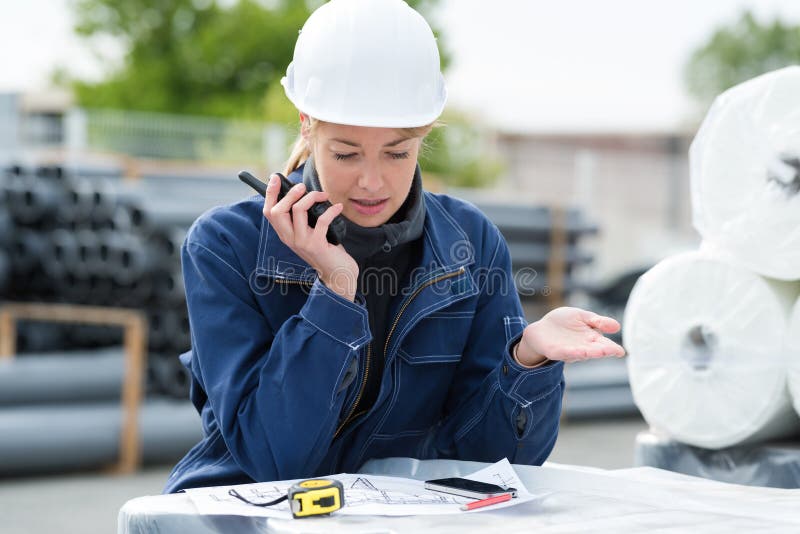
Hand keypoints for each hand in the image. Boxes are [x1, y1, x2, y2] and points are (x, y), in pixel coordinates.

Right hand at [262, 175, 357, 300]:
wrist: (337, 274)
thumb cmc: (325, 249)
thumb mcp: (309, 233)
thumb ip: (303, 219)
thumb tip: (304, 193)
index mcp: (285, 234)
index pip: (269, 212)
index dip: (270, 194)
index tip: (275, 178)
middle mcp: (289, 238)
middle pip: (278, 211)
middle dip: (290, 193)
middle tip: (303, 187)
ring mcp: (302, 242)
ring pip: (298, 210)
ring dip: (312, 197)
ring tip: (323, 196)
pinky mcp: (317, 245)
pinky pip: (322, 220)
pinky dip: (332, 210)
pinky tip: (338, 208)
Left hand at [515, 307, 625, 365]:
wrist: (541, 329)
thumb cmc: (563, 322)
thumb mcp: (582, 316)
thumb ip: (597, 321)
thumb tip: (617, 326)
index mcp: (591, 338)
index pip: (605, 345)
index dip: (613, 349)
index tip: (620, 351)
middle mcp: (583, 347)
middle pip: (596, 351)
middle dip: (604, 351)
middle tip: (612, 351)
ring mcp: (570, 351)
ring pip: (582, 353)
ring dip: (590, 353)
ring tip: (600, 352)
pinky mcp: (557, 352)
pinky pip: (565, 353)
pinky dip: (573, 353)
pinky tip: (580, 352)